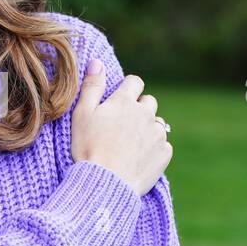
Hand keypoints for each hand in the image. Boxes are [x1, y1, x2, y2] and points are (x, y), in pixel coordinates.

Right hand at [70, 58, 172, 196]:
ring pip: (157, 124)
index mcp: (125, 102)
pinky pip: (163, 145)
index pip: (135, 82)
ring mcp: (157, 134)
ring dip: (147, 129)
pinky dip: (153, 149)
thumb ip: (92, 86)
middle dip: (139, 109)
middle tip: (122, 126)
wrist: (104, 184)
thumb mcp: (82, 114)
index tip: (120, 100)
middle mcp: (145, 114)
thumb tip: (97, 61)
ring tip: (129, 145)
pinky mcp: (164, 154)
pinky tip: (139, 159)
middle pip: (149, 102)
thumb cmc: (88, 148)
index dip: (128, 89)